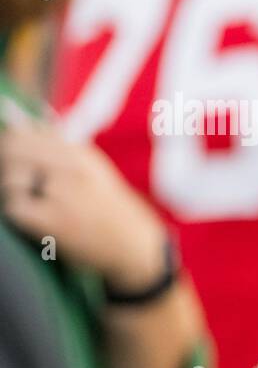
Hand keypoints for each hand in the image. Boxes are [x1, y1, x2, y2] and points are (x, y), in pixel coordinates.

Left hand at [0, 99, 167, 291]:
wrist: (134, 245)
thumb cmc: (109, 207)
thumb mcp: (94, 169)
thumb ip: (61, 146)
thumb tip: (22, 122)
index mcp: (80, 153)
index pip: (28, 132)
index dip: (15, 141)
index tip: (18, 154)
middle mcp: (71, 168)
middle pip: (12, 149)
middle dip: (8, 163)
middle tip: (22, 180)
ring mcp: (62, 194)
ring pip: (10, 178)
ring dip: (13, 189)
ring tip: (33, 200)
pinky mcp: (52, 220)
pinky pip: (14, 207)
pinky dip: (18, 213)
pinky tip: (36, 218)